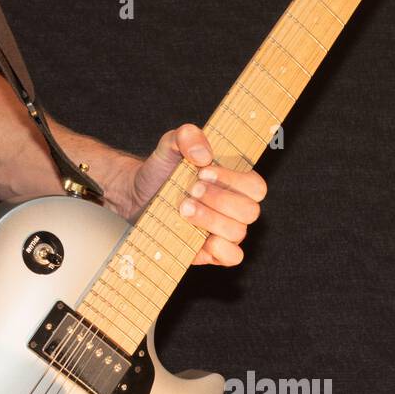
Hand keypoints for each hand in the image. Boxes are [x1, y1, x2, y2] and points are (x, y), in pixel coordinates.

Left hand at [129, 124, 266, 265]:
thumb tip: (203, 155)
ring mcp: (225, 232)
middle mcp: (235, 209)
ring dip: (210, 219)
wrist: (138, 196)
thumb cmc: (162, 171)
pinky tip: (199, 238)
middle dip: (219, 200)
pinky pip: (232, 257)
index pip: (256, 187)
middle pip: (250, 211)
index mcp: (235, 183)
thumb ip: (188, 136)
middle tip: (191, 190)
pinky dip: (219, 249)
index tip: (203, 172)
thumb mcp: (170, 145)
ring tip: (183, 208)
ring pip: (238, 233)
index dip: (234, 181)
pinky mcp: (212, 253)